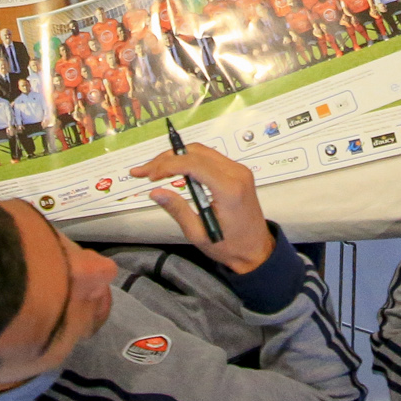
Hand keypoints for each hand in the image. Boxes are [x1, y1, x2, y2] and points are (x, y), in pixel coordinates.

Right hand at [131, 143, 272, 273]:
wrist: (256, 249)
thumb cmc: (229, 246)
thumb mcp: (198, 234)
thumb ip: (178, 210)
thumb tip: (155, 192)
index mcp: (229, 189)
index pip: (193, 164)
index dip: (167, 165)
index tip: (148, 176)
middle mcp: (236, 173)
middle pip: (196, 152)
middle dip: (166, 158)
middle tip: (144, 171)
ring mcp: (239, 169)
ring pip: (201, 151)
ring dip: (176, 157)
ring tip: (153, 170)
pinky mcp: (237, 171)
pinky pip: (209, 157)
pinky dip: (188, 160)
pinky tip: (173, 170)